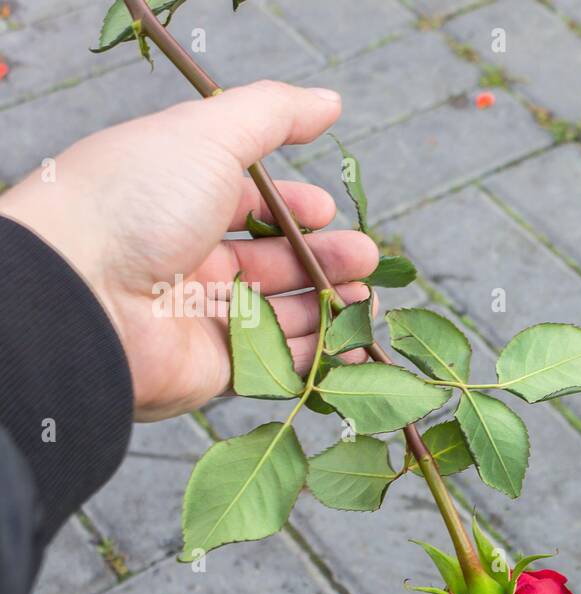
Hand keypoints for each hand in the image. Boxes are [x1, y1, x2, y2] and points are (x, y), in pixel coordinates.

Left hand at [0, 80, 378, 420]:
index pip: (248, 204)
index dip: (293, 207)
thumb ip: (274, 114)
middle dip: (325, 258)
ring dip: (329, 306)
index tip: (327, 210)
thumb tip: (330, 102)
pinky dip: (315, 354)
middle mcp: (186, 259)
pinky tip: (349, 343)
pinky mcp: (211, 368)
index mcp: (178, 201)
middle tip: (366, 258)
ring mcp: (199, 316)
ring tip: (366, 299)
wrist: (78, 295)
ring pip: (279, 313)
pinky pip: (272, 364)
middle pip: (272, 261)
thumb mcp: (207, 136)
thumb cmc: (134, 203)